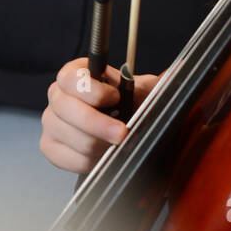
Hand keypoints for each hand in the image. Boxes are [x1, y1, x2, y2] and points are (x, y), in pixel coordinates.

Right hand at [41, 59, 160, 173]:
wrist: (124, 125)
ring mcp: (51, 121)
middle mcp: (58, 96)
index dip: (93, 90)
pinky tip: (102, 154)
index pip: (71, 78)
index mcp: (76, 74)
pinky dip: (87, 159)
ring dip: (98, 143)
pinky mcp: (51, 145)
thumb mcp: (145, 89)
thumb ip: (158, 80)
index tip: (116, 98)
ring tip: (115, 143)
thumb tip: (180, 70)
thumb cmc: (132, 104)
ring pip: (70, 136)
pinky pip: (64, 156)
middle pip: (67, 109)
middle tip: (122, 133)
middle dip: (98, 124)